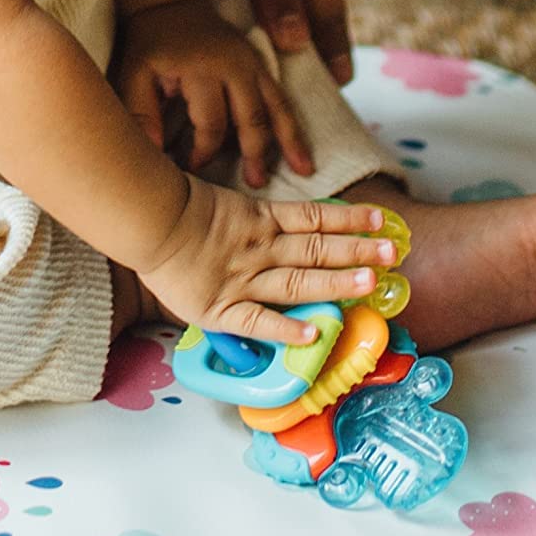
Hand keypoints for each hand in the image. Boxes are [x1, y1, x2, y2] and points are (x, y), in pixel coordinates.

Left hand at [111, 0, 311, 188]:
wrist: (170, 5)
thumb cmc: (149, 46)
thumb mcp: (134, 75)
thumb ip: (141, 113)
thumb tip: (154, 154)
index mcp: (202, 69)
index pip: (211, 123)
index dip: (204, 152)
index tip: (193, 170)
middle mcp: (235, 66)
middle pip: (251, 118)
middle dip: (255, 154)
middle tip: (256, 185)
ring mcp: (253, 64)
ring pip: (277, 107)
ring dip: (289, 141)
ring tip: (303, 172)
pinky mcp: (262, 64)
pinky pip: (282, 98)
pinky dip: (292, 124)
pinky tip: (303, 149)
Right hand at [137, 182, 396, 346]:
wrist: (142, 219)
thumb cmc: (168, 208)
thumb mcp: (212, 203)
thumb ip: (240, 214)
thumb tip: (267, 216)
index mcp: (257, 221)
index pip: (313, 218)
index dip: (348, 218)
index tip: (380, 219)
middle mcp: (259, 249)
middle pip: (316, 249)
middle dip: (356, 251)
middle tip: (392, 253)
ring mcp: (243, 278)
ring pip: (297, 279)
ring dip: (336, 281)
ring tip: (370, 282)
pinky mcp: (222, 307)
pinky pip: (259, 319)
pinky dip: (285, 327)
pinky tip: (314, 333)